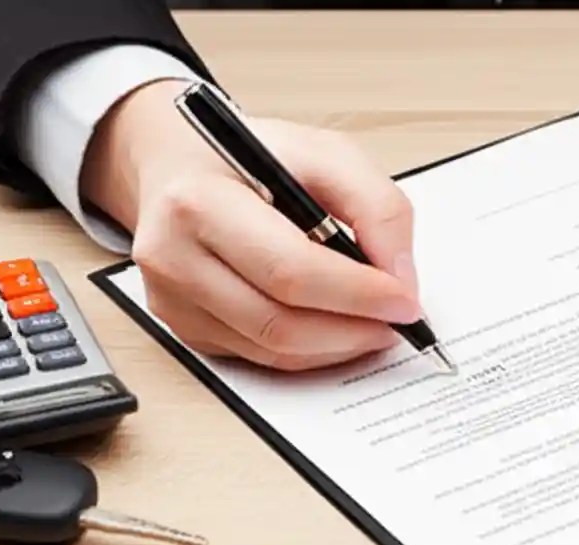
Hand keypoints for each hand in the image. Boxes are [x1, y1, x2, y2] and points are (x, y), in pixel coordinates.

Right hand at [82, 79, 419, 369]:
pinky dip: (310, 351)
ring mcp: (173, 300)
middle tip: (398, 322)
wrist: (181, 164)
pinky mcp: (184, 327)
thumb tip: (400, 276)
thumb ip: (375, 206)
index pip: (290, 270)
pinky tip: (336, 327)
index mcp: (202, 201)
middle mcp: (174, 256)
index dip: (358, 294)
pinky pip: (259, 357)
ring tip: (374, 325)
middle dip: (353, 329)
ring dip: (337, 347)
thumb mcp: (324, 153)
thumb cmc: (252, 157)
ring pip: (271, 350)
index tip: (406, 301)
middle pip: (279, 322)